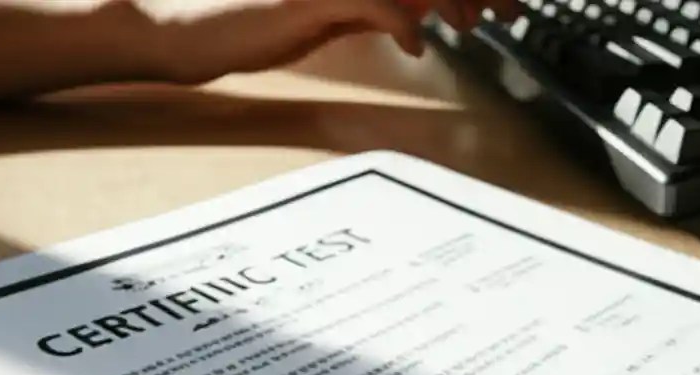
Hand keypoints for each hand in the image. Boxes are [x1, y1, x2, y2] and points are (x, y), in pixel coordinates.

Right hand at [131, 0, 520, 82]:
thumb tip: (421, 14)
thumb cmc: (250, 22)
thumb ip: (372, 7)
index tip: (502, 1)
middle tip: (513, 9)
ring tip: (478, 24)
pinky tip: (418, 45)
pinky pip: (370, 0)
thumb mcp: (326, 12)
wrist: (186, 28)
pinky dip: (401, 21)